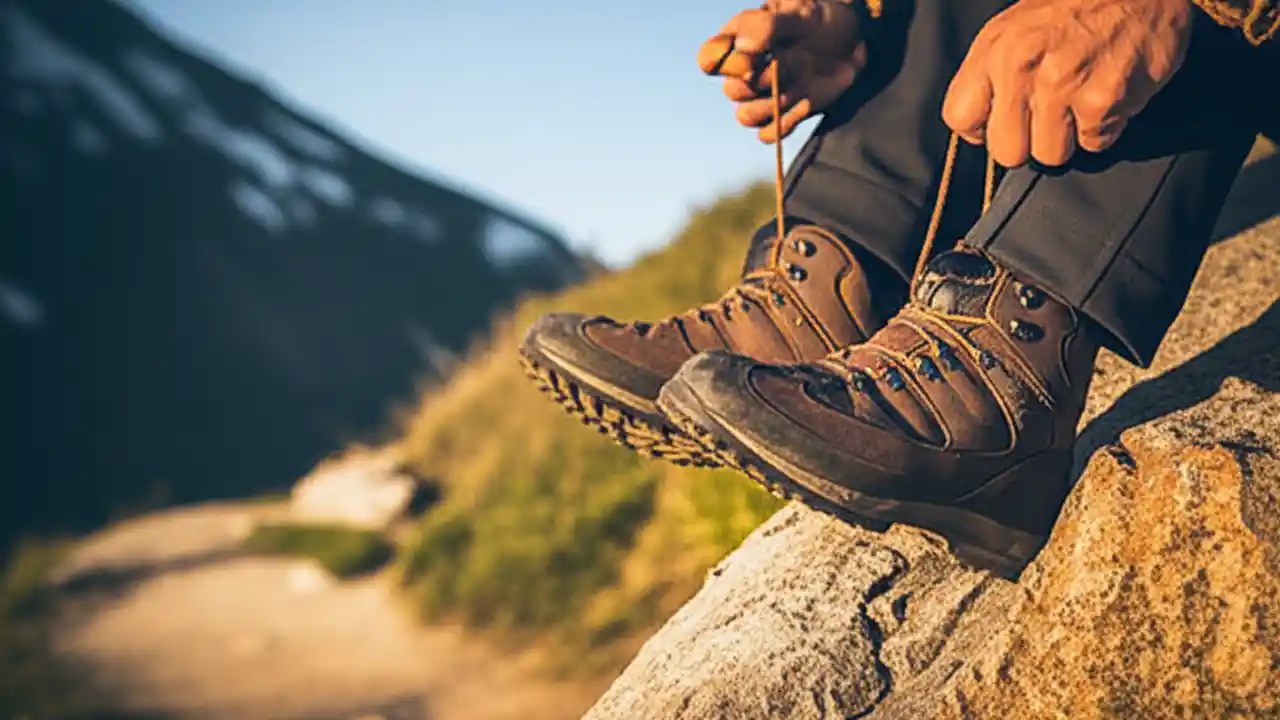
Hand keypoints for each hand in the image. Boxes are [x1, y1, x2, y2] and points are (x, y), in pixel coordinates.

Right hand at [698, 0, 867, 142]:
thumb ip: (768, 26)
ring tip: (798, 89)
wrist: (853, 41)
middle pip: (732, 91)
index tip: (756, 57)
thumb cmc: (822, 21)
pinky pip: (767, 134)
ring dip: (771, 107)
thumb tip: (742, 49)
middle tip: (793, 64)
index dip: (726, 64)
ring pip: (745, 116)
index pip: (710, 59)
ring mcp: (764, 95)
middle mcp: (746, 70)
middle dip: (762, 84)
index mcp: (740, 40)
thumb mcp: (801, 14)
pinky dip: (784, 125)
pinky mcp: (782, 115)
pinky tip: (804, 105)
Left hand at [942, 0, 1193, 166]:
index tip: (1004, 121)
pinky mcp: (1101, 100)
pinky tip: (1110, 93)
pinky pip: (1095, 143)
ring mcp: (1061, 84)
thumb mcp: (1015, 28)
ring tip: (1083, 97)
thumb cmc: (1075, 9)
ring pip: (1050, 155)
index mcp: (994, 49)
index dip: (983, 129)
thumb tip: (979, 127)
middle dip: (1030, 141)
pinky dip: (1106, 126)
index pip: (960, 117)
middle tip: (1051, 114)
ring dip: (1070, 136)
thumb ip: (991, 75)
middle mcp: (1021, 67)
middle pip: (1006, 151)